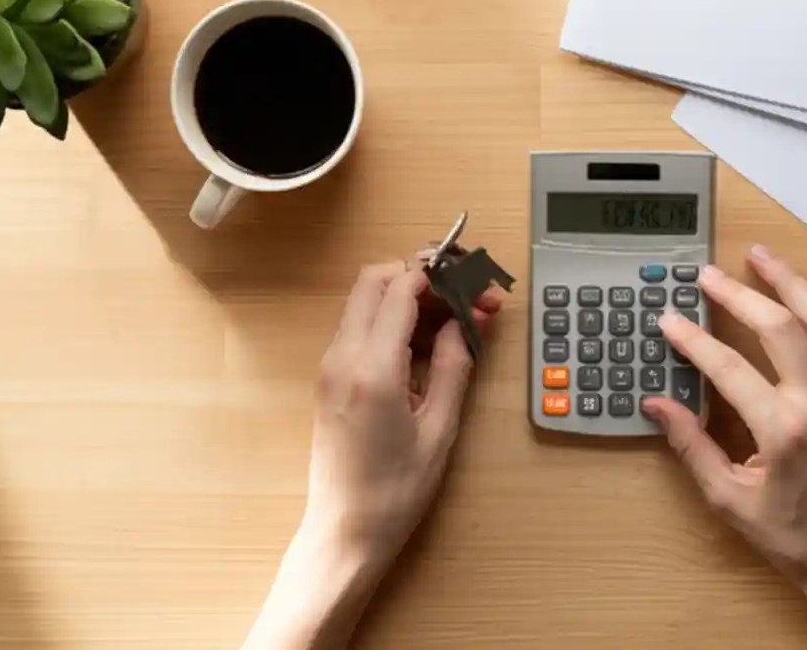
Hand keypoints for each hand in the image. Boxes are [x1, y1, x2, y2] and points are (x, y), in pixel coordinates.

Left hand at [244, 262, 500, 649]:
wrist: (344, 532)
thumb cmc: (397, 490)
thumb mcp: (439, 428)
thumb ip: (453, 365)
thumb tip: (464, 321)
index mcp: (371, 368)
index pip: (401, 289)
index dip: (441, 274)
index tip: (477, 282)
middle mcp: (342, 357)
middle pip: (375, 280)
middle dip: (423, 275)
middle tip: (467, 294)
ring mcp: (330, 366)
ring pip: (366, 300)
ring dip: (409, 296)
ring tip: (457, 319)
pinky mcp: (330, 378)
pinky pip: (360, 328)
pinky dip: (394, 319)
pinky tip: (429, 342)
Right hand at [643, 246, 806, 649]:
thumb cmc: (790, 537)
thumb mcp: (728, 499)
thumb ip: (692, 446)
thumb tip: (656, 405)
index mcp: (782, 430)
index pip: (728, 367)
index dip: (693, 340)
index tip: (668, 320)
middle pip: (778, 326)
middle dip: (738, 294)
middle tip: (706, 275)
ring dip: (790, 282)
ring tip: (760, 255)